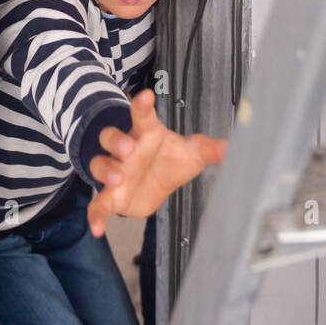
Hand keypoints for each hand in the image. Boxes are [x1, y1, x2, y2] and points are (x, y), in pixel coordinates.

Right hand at [86, 90, 226, 237]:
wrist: (153, 183)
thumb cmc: (168, 159)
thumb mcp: (190, 152)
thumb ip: (208, 149)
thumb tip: (230, 147)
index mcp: (146, 133)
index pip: (142, 115)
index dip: (142, 105)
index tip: (145, 96)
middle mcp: (125, 149)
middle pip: (111, 136)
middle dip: (117, 140)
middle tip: (129, 148)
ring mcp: (115, 172)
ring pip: (100, 164)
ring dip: (106, 170)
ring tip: (118, 179)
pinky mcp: (111, 196)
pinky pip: (98, 203)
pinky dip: (95, 215)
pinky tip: (96, 228)